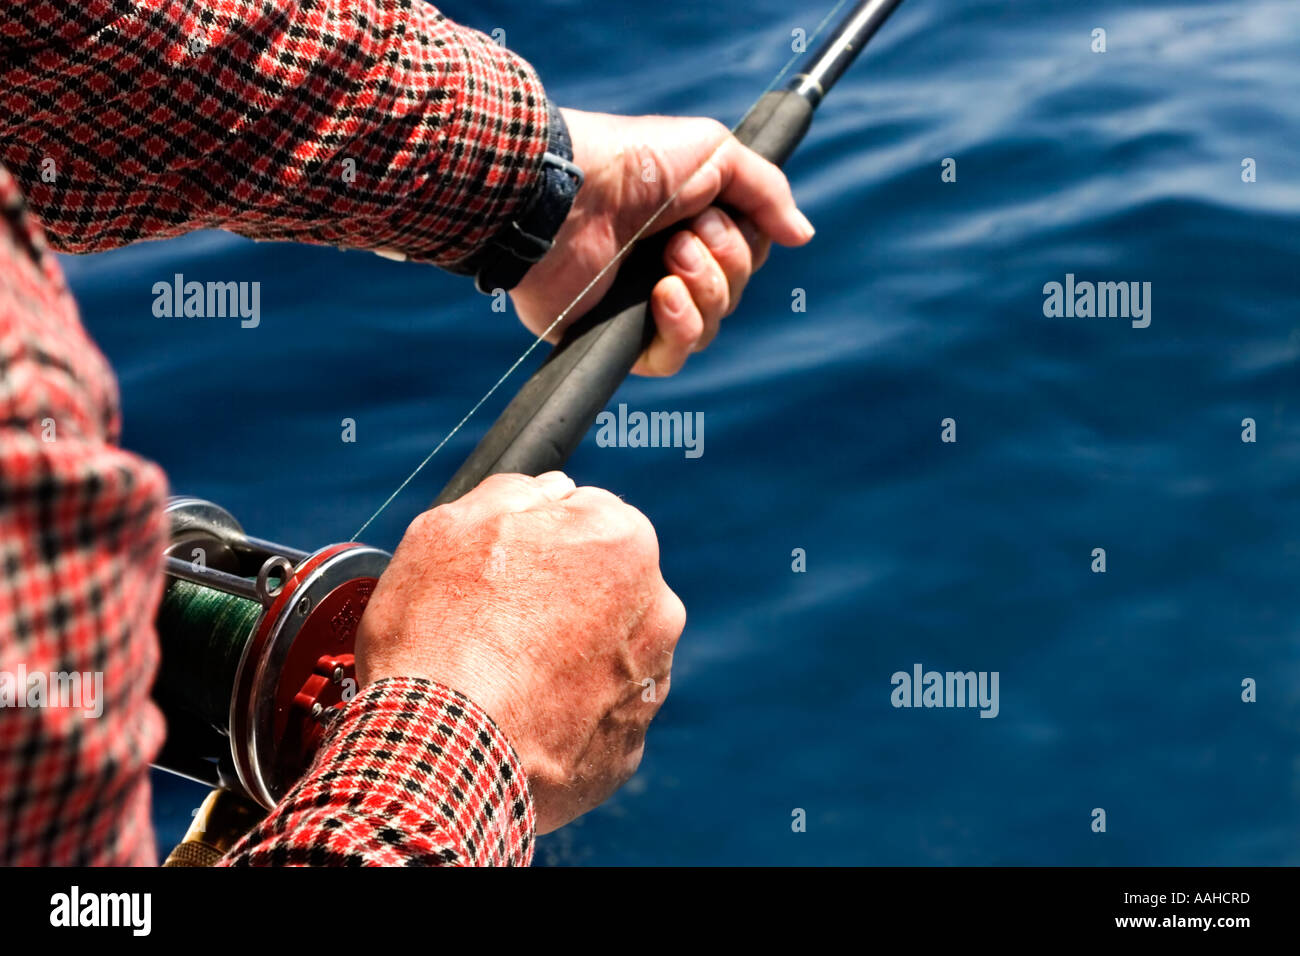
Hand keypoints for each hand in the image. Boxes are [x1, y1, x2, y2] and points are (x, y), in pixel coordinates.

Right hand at [354, 472, 684, 833]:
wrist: (443, 758)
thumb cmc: (441, 639)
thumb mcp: (450, 526)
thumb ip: (516, 493)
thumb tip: (550, 492)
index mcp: (623, 540)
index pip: (585, 519)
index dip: (536, 542)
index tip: (502, 570)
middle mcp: (656, 609)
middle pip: (601, 588)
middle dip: (557, 601)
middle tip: (493, 627)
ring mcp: (648, 683)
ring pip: (602, 653)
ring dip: (563, 660)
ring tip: (499, 680)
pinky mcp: (627, 747)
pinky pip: (594, 717)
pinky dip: (562, 717)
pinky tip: (516, 720)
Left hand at [510, 109, 814, 375]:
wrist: (568, 191)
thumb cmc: (633, 160)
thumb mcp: (716, 153)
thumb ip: (766, 193)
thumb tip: (802, 235)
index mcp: (688, 225)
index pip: (746, 258)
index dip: (744, 244)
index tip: (714, 217)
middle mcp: (667, 266)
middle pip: (733, 294)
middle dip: (722, 264)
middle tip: (683, 236)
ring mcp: (641, 304)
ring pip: (710, 328)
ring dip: (704, 291)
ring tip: (668, 260)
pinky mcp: (615, 337)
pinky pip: (672, 359)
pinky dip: (681, 328)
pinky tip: (663, 296)